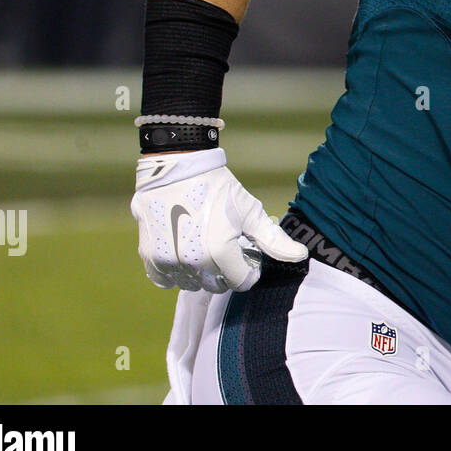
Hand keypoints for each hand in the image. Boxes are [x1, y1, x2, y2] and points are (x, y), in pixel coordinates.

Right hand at [132, 148, 306, 292]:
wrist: (178, 165)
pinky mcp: (148, 254)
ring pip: (190, 283)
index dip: (248, 267)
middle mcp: (192, 262)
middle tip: (226, 246)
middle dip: (225, 270)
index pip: (242, 282)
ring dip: (199, 271)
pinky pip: (163, 279)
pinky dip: (174, 271)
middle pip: (216, 285)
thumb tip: (302, 256)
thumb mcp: (251, 211)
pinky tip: (183, 252)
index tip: (246, 250)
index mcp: (220, 254)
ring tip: (204, 244)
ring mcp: (167, 260)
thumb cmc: (219, 188)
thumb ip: (274, 239)